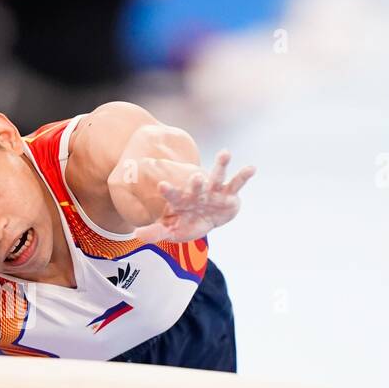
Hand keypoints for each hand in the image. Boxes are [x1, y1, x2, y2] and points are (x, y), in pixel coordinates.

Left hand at [132, 150, 255, 243]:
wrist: (206, 220)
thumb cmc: (186, 222)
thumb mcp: (172, 231)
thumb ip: (156, 233)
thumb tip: (137, 235)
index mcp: (182, 200)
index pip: (173, 195)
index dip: (168, 190)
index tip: (161, 185)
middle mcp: (198, 192)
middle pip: (196, 185)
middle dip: (196, 182)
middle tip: (197, 177)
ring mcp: (214, 192)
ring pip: (217, 176)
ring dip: (221, 165)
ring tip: (225, 152)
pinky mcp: (229, 194)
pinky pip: (237, 183)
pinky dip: (244, 175)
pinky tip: (252, 167)